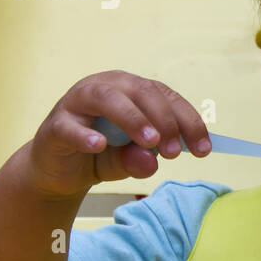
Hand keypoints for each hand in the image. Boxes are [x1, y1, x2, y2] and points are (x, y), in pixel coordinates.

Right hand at [23, 70, 211, 198]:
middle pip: (140, 91)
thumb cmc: (102, 155)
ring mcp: (76, 103)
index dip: (188, 120)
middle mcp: (105, 87)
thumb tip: (152, 160)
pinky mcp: (55, 125)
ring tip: (150, 142)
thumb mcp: (130, 162)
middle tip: (175, 152)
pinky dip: (85, 134)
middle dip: (164, 120)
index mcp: (131, 90)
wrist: (60, 172)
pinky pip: (69, 126)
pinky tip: (99, 145)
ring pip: (106, 97)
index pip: (166, 96)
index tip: (204, 149)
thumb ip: (142, 160)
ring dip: (132, 118)